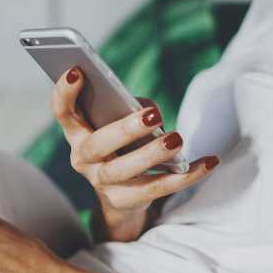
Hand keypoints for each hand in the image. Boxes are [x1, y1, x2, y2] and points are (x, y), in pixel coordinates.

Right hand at [51, 66, 218, 236]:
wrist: (122, 196)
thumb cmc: (123, 146)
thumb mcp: (120, 124)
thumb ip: (129, 110)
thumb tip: (149, 112)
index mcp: (77, 134)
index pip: (63, 113)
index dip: (64, 93)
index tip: (78, 71)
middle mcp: (83, 159)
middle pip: (97, 145)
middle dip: (124, 129)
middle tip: (152, 115)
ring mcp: (101, 183)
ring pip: (123, 171)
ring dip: (151, 155)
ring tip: (177, 139)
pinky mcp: (125, 201)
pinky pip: (157, 189)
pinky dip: (186, 176)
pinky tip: (208, 162)